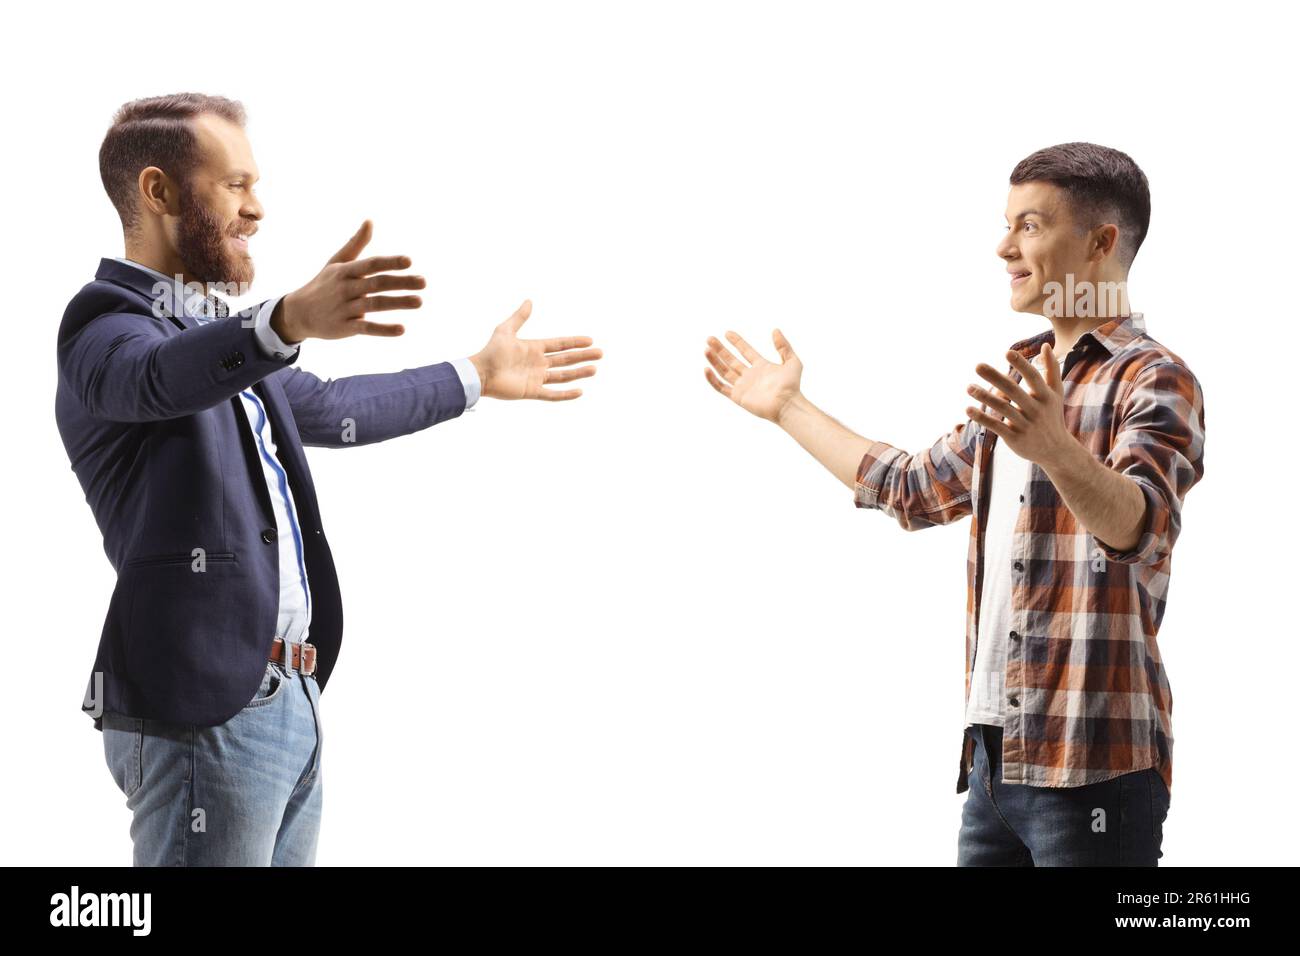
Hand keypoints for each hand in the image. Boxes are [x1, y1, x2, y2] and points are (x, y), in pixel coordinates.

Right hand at [273, 220, 425, 342]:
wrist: (298, 313)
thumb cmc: (323, 284)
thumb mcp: (337, 262)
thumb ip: (356, 244)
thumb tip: (370, 221)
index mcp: (345, 271)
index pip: (371, 264)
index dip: (389, 262)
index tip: (409, 261)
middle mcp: (345, 288)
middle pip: (376, 284)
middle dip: (401, 282)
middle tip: (423, 282)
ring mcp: (345, 308)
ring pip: (374, 305)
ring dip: (397, 303)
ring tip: (419, 301)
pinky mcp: (345, 327)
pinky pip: (367, 329)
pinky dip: (383, 329)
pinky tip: (402, 329)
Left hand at [469, 300, 600, 399]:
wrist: (481, 373)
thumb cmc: (491, 352)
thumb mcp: (506, 330)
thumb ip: (519, 317)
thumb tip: (529, 301)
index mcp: (534, 348)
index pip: (560, 344)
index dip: (574, 342)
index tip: (590, 340)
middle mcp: (538, 363)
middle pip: (566, 359)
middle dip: (583, 356)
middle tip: (600, 353)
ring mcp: (536, 378)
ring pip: (563, 376)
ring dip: (579, 373)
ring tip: (594, 369)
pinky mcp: (532, 392)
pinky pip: (553, 394)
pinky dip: (566, 395)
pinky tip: (580, 392)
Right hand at [703, 329, 802, 423]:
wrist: (787, 405)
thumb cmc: (792, 386)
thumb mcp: (792, 361)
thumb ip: (783, 346)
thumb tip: (775, 330)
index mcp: (761, 366)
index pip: (745, 351)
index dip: (736, 342)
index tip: (727, 333)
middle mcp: (750, 375)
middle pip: (731, 360)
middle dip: (720, 349)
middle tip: (710, 339)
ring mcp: (743, 386)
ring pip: (724, 371)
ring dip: (714, 360)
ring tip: (706, 349)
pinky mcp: (738, 396)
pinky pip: (721, 387)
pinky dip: (712, 379)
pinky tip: (707, 369)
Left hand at [965, 343, 1073, 466]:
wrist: (1056, 450)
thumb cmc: (1052, 416)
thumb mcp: (1056, 393)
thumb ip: (1052, 369)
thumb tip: (1046, 345)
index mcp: (1045, 396)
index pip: (1033, 377)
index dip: (1021, 365)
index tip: (1007, 352)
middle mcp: (1036, 409)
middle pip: (1014, 391)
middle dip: (995, 378)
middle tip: (978, 365)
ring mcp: (1025, 425)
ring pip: (1003, 409)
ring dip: (985, 397)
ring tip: (969, 387)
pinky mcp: (1015, 438)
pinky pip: (997, 427)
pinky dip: (983, 418)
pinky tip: (968, 410)